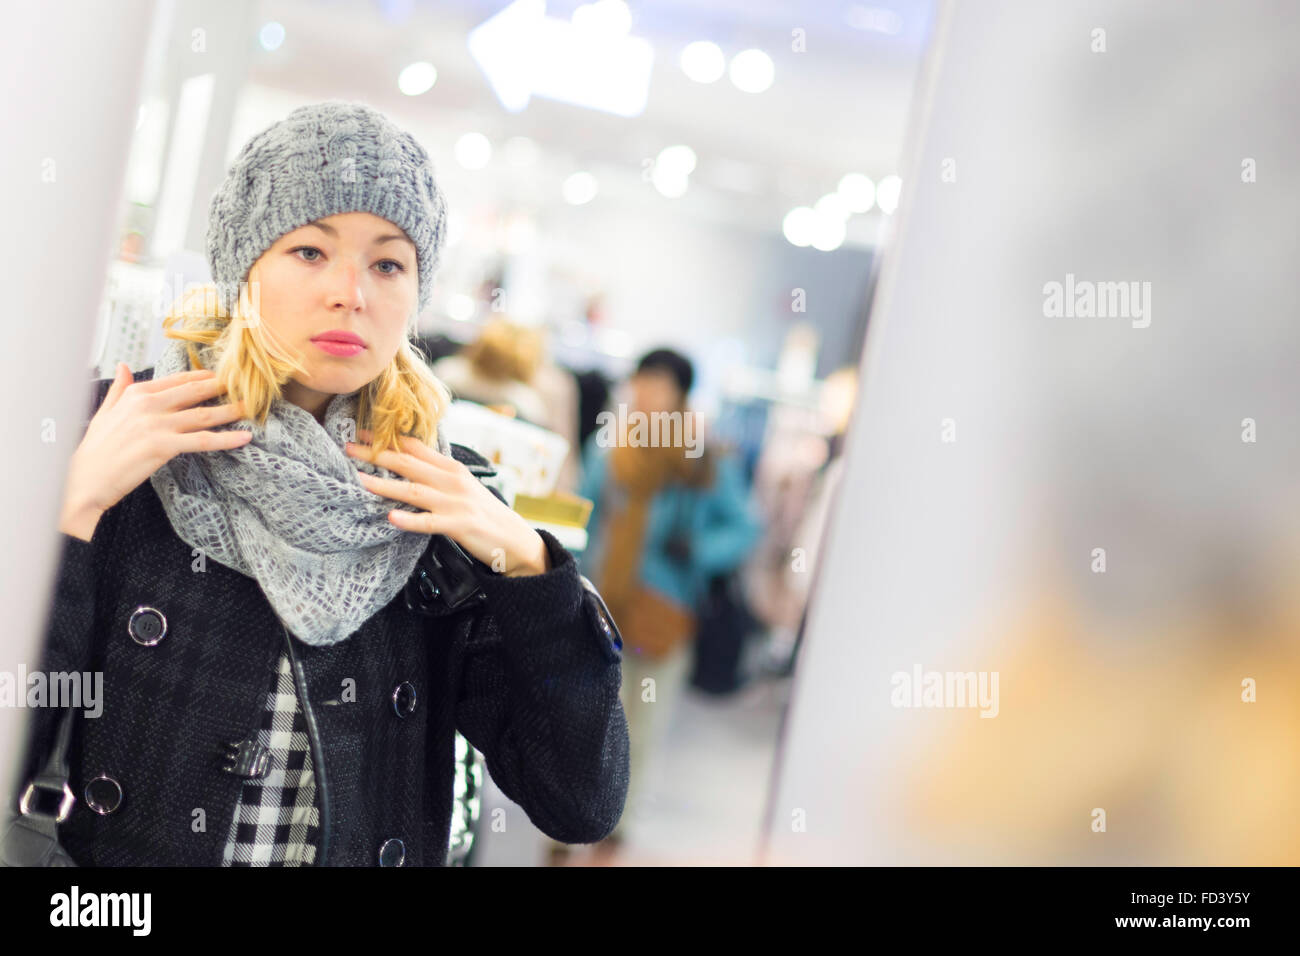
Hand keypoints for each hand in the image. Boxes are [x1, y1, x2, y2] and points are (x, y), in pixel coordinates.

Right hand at [59, 362, 251, 540]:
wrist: (85, 480)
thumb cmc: (95, 450)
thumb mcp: (105, 412)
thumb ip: (120, 389)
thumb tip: (125, 365)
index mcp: (136, 394)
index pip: (177, 380)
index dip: (203, 377)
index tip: (224, 375)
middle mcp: (148, 404)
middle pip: (195, 392)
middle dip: (223, 388)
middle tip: (248, 385)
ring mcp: (157, 425)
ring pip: (203, 415)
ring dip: (231, 411)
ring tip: (252, 408)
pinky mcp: (163, 446)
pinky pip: (202, 441)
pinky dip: (226, 439)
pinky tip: (244, 437)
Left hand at [344, 428, 549, 576]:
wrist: (515, 539)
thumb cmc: (484, 513)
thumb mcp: (463, 486)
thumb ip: (438, 473)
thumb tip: (407, 460)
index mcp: (452, 468)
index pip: (415, 447)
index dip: (387, 439)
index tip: (361, 432)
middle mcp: (453, 481)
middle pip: (409, 464)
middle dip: (376, 455)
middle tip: (349, 448)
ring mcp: (455, 503)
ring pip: (414, 490)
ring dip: (384, 484)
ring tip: (359, 479)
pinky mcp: (459, 525)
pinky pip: (429, 522)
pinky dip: (409, 520)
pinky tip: (390, 517)